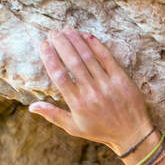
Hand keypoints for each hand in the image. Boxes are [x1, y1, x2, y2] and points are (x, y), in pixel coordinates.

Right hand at [30, 29, 153, 154]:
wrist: (133, 135)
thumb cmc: (101, 131)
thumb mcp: (74, 128)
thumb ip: (53, 115)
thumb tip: (31, 107)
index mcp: (77, 103)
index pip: (59, 75)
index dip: (50, 58)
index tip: (43, 45)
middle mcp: (91, 92)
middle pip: (72, 62)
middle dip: (61, 44)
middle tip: (53, 32)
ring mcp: (107, 85)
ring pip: (88, 58)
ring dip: (76, 41)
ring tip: (67, 29)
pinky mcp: (122, 80)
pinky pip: (107, 59)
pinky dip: (97, 46)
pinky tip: (87, 36)